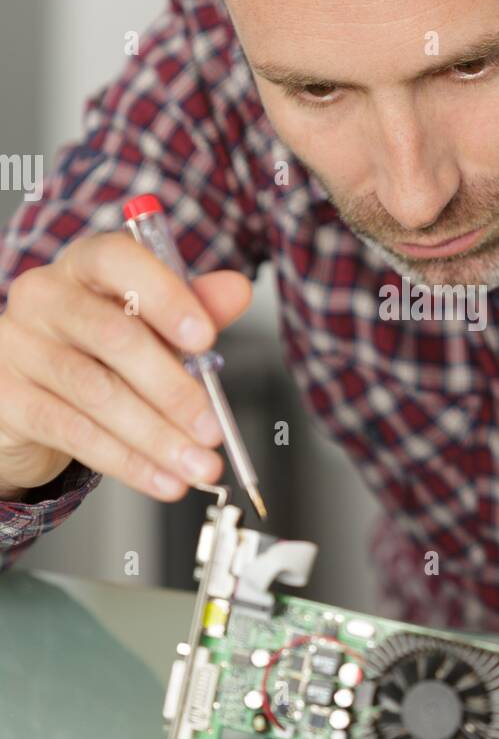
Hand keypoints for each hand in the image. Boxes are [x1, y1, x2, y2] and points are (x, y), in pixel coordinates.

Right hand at [0, 232, 251, 501]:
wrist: (28, 394)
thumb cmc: (96, 349)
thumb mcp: (149, 323)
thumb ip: (194, 306)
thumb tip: (236, 290)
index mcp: (85, 266)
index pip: (117, 260)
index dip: (165, 297)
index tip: (205, 338)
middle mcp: (44, 297)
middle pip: (113, 336)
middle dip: (173, 389)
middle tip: (212, 427)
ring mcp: (18, 346)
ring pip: (96, 392)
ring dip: (157, 436)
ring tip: (197, 463)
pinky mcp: (7, 399)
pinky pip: (74, 432)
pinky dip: (128, 461)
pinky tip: (162, 477)